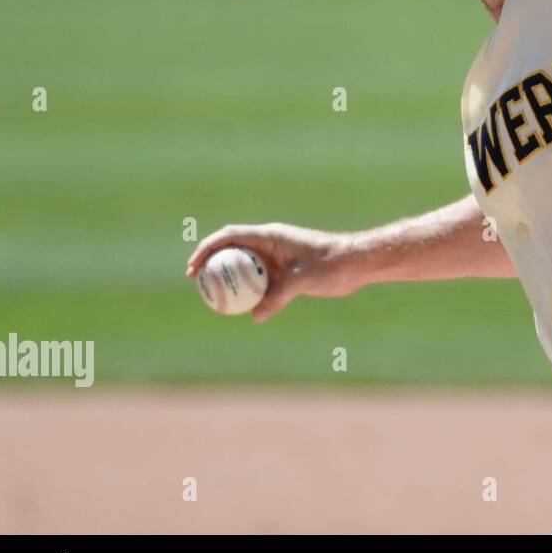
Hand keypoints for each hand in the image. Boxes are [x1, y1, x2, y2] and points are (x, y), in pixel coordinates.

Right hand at [186, 223, 355, 322]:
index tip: (194, 266)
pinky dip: (249, 291)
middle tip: (197, 282)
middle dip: (211, 263)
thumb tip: (256, 316)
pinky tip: (242, 308)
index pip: (230, 236)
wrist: (357, 263)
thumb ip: (279, 295)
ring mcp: (277, 257)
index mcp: (270, 236)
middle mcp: (270, 244)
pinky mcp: (285, 271)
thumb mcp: (303, 279)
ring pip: (245, 266)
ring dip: (229, 278)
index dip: (207, 248)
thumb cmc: (332, 263)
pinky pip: (260, 280)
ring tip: (212, 297)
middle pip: (232, 249)